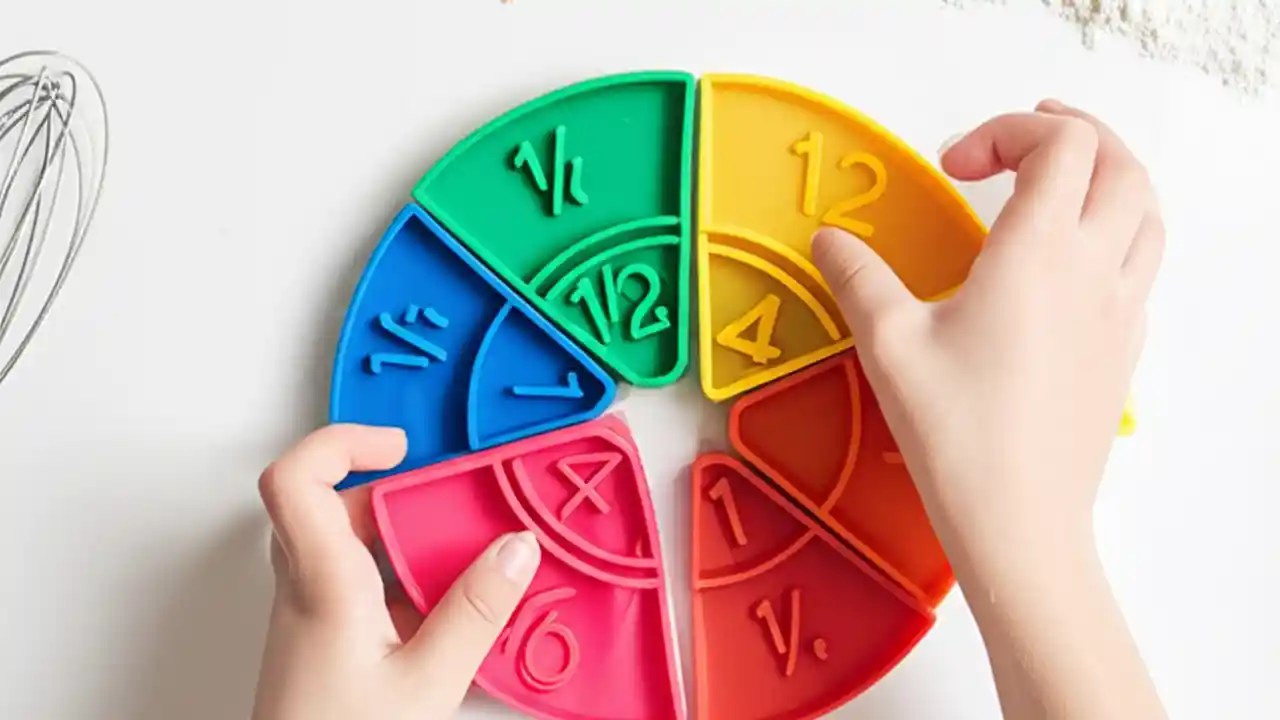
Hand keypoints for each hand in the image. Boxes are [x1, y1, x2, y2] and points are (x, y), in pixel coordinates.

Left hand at [251, 424, 541, 719]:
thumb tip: (514, 550)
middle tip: (449, 501)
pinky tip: (442, 612)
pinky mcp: (322, 643)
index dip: (342, 442)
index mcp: (321, 586)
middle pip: (330, 506)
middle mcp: (304, 593)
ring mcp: (309, 619)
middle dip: (395, 494)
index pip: (295, 479)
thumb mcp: (428, 684)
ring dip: (400, 539)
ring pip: (344, 546)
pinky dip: (400, 580)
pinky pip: (356, 585)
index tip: (402, 447)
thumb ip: (475, 612)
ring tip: (459, 559)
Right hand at [812, 100, 1165, 719]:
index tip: (955, 167)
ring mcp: (1119, 311)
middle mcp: (1093, 271)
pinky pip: (1141, 266)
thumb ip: (857, 278)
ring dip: (1107, 181)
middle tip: (1017, 146)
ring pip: (1144, 213)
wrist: (1020, 521)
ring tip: (1055, 188)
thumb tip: (829, 241)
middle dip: (1071, 135)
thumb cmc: (957, 436)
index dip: (1008, 131)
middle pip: (1120, 164)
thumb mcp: (888, 345)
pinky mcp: (1122, 350)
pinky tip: (1067, 266)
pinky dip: (1114, 236)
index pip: (1061, 144)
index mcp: (1039, 253)